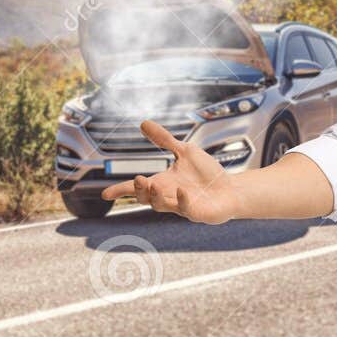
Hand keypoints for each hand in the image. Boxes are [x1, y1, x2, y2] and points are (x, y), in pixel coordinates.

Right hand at [99, 120, 240, 223]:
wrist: (230, 189)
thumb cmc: (206, 174)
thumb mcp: (184, 152)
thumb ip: (164, 140)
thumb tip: (143, 122)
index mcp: (162, 183)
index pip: (137, 189)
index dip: (121, 191)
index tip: (105, 194)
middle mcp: (168, 197)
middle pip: (146, 198)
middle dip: (139, 190)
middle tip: (138, 178)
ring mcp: (182, 207)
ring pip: (162, 206)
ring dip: (156, 196)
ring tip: (153, 185)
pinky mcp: (197, 213)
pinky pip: (186, 209)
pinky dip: (183, 201)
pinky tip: (183, 191)